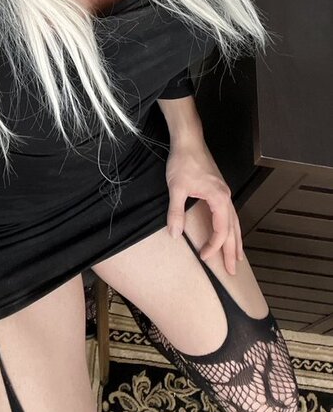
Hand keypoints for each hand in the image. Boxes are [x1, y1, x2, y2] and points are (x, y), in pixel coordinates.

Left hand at [165, 136, 244, 275]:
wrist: (188, 140)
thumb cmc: (183, 161)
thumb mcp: (176, 188)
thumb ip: (176, 212)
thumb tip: (174, 234)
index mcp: (219, 199)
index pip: (221, 231)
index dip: (213, 246)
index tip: (204, 256)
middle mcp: (226, 197)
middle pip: (233, 229)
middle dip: (232, 250)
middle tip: (233, 271)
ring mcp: (224, 193)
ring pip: (234, 222)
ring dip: (235, 240)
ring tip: (236, 256)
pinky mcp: (219, 189)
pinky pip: (230, 214)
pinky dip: (231, 227)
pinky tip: (228, 232)